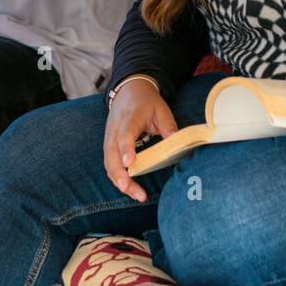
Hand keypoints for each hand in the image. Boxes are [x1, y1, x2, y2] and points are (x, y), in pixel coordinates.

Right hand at [103, 79, 177, 201]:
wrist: (129, 90)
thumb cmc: (147, 102)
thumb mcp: (161, 110)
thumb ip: (169, 126)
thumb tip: (176, 143)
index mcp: (129, 118)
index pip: (125, 135)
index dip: (126, 150)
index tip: (129, 164)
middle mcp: (115, 130)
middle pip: (112, 155)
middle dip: (120, 175)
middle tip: (131, 190)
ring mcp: (109, 138)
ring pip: (108, 163)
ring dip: (119, 181)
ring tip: (136, 195)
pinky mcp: (108, 145)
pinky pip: (109, 164)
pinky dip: (117, 178)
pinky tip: (129, 188)